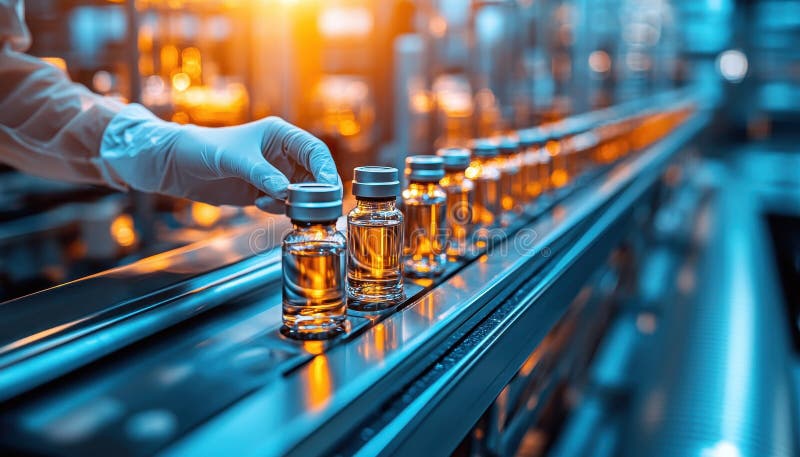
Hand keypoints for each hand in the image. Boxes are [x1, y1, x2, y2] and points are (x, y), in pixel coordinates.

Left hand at [101, 105, 339, 212]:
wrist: (177, 166)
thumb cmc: (204, 149)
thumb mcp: (234, 159)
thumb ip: (262, 174)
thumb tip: (287, 192)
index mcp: (280, 135)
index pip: (315, 151)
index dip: (325, 169)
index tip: (329, 189)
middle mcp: (282, 153)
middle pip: (314, 174)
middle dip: (312, 191)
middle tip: (308, 207)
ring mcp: (275, 173)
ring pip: (301, 191)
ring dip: (292, 202)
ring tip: (270, 203)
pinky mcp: (264, 190)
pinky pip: (284, 203)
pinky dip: (277, 208)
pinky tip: (258, 204)